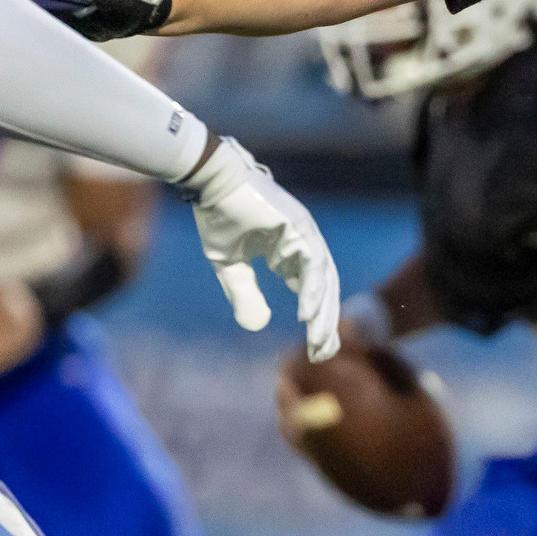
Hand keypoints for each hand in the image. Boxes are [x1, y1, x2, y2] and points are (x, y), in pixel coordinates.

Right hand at [180, 138, 340, 360]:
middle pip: (323, 288)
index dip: (314, 318)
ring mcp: (305, 233)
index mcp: (289, 251)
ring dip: (321, 312)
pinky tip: (308, 315)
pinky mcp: (299, 227)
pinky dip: (311, 290)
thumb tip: (257, 327)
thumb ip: (244, 293)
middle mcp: (303, 243)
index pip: (309, 289)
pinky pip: (312, 263)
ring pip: (323, 279)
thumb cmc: (217, 217)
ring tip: (319, 342)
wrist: (211, 183)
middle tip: (323, 352)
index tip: (315, 347)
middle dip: (325, 322)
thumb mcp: (229, 265)